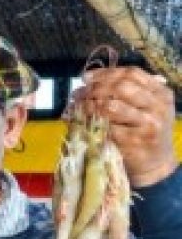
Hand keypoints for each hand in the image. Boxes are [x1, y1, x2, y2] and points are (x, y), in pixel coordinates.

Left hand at [72, 67, 176, 186]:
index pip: (131, 74)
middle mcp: (157, 106)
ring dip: (89, 105)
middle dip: (96, 88)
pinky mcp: (133, 141)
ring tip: (78, 106)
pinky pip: (105, 127)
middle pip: (121, 87)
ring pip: (111, 106)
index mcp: (161, 93)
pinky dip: (90, 123)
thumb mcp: (145, 109)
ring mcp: (146, 123)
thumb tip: (90, 80)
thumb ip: (127, 94)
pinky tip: (80, 122)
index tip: (86, 77)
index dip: (105, 73)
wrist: (155, 165)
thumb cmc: (144, 134)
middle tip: (80, 94)